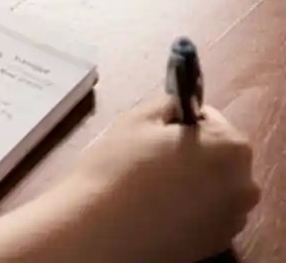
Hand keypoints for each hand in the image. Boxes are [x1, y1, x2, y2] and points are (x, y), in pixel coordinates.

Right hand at [0, 97, 260, 262]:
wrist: (101, 228)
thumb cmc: (118, 167)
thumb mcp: (137, 118)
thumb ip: (167, 104)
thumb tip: (178, 106)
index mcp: (230, 146)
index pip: (208, 119)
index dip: (178, 123)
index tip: (153, 134)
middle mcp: (243, 183)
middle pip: (217, 154)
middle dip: (190, 152)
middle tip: (149, 158)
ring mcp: (233, 217)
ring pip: (213, 185)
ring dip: (190, 180)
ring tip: (150, 185)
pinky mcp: (217, 241)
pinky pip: (207, 213)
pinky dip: (188, 207)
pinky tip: (157, 207)